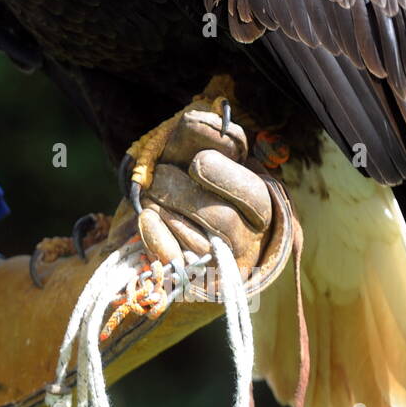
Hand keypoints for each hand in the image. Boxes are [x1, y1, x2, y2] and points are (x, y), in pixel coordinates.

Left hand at [135, 109, 285, 283]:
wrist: (154, 220)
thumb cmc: (181, 178)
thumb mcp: (189, 151)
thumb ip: (198, 135)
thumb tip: (207, 121)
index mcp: (259, 203)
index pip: (255, 196)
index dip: (225, 178)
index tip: (196, 162)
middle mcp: (250, 240)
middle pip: (224, 223)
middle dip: (184, 195)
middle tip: (161, 177)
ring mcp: (224, 267)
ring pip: (198, 243)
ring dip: (165, 211)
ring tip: (151, 196)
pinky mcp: (196, 285)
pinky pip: (176, 266)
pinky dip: (156, 238)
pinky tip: (146, 218)